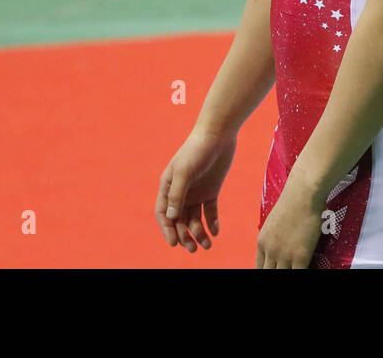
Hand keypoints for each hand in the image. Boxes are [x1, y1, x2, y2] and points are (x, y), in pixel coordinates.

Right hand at [155, 129, 236, 252]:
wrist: (218, 133)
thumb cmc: (197, 149)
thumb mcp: (185, 171)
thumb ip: (177, 194)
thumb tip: (172, 218)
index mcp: (168, 186)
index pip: (164, 213)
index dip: (168, 230)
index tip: (174, 244)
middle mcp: (181, 191)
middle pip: (180, 220)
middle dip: (185, 236)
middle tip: (194, 249)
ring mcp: (196, 191)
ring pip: (195, 218)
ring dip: (199, 233)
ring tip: (207, 245)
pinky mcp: (211, 190)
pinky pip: (210, 211)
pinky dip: (212, 222)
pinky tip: (215, 232)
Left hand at [255, 182, 325, 268]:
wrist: (303, 194)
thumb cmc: (292, 202)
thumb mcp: (273, 222)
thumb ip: (272, 237)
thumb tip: (279, 244)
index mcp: (262, 242)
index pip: (259, 268)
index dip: (266, 271)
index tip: (275, 268)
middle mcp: (270, 251)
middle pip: (268, 273)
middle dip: (276, 272)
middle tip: (285, 268)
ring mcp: (284, 256)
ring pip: (282, 274)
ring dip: (289, 271)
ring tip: (295, 267)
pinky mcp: (300, 257)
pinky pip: (297, 274)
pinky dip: (302, 272)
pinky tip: (306, 267)